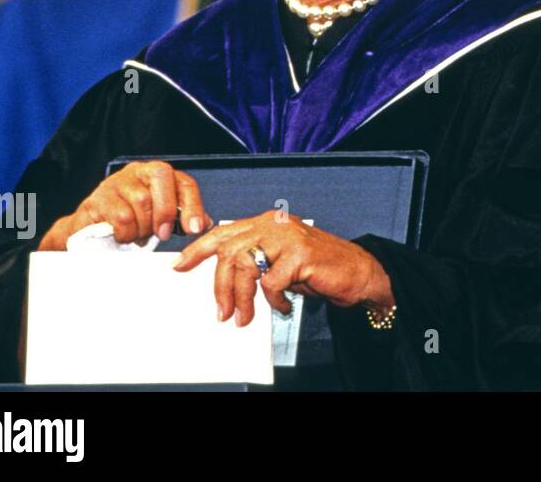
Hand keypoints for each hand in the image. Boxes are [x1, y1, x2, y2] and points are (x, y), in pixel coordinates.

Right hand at [38, 160, 210, 251]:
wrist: (89, 230)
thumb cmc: (128, 221)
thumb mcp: (158, 217)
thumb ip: (181, 216)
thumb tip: (206, 223)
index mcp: (158, 175)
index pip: (183, 182)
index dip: (193, 206)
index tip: (196, 229)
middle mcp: (138, 172)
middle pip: (162, 179)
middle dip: (166, 211)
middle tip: (163, 234)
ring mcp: (116, 182)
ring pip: (141, 201)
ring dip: (143, 226)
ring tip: (138, 234)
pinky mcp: (97, 198)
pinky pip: (121, 216)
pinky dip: (127, 232)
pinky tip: (123, 236)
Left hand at [172, 209, 392, 326]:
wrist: (361, 272)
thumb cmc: (321, 269)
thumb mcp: (281, 262)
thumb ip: (256, 260)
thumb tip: (223, 280)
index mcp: (268, 222)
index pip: (224, 231)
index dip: (199, 248)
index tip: (179, 264)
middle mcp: (276, 224)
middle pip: (230, 251)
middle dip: (220, 286)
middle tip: (222, 312)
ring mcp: (289, 237)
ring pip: (246, 265)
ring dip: (242, 298)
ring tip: (245, 317)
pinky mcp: (301, 254)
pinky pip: (271, 281)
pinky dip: (273, 300)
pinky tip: (284, 306)